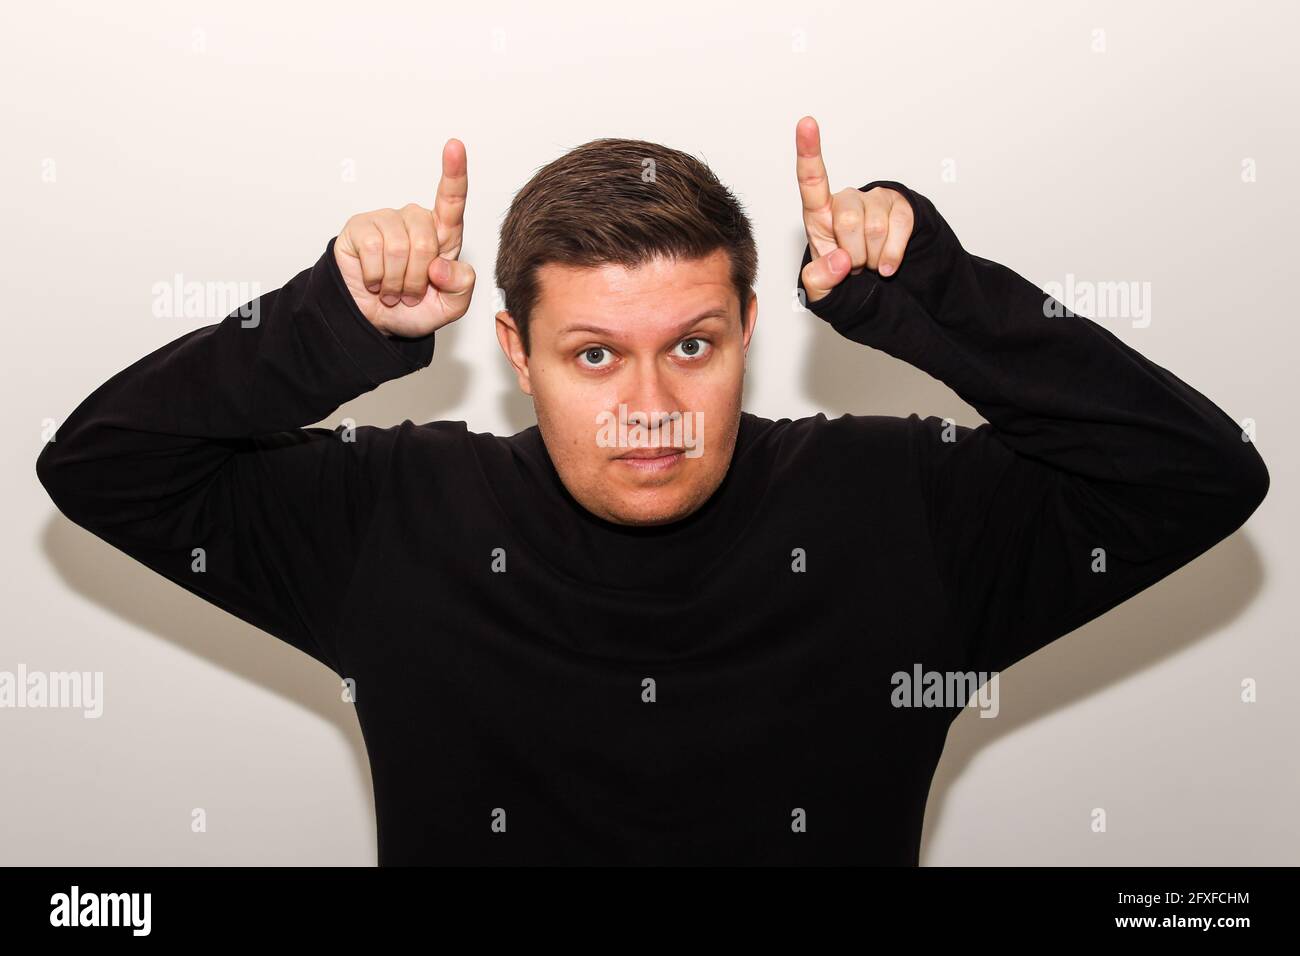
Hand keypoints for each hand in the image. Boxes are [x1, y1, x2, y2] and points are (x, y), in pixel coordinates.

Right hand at [334, 138, 475, 336]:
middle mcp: (415, 221)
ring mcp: (386, 221)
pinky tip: (374, 282)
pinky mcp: (360, 228)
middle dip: (419, 279)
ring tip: (392, 289)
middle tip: (409, 293)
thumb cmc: (413, 308)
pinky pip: (374, 250)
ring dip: (397, 282)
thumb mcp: (449, 307)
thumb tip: (442, 264)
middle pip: (426, 241)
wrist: (373, 320)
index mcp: (442, 235)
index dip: (454, 173)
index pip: (451, 200)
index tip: (455, 146)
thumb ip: (461, 286)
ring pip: (399, 248)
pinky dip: (376, 277)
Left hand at [795, 116, 913, 304]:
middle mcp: (847, 200)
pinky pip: (900, 229)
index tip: (806, 123)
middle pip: (848, 222)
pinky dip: (893, 255)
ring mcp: (876, 201)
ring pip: (875, 229)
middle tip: (854, 265)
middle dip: (853, 255)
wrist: (875, 282)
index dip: (808, 151)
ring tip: (869, 261)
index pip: (811, 181)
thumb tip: (840, 261)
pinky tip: (887, 264)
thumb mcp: (821, 288)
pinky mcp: (902, 208)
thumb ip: (820, 280)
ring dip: (873, 258)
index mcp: (819, 214)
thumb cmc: (841, 275)